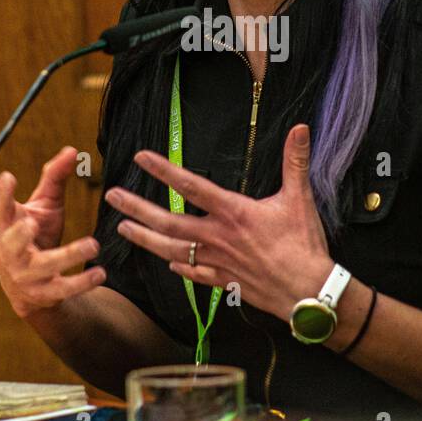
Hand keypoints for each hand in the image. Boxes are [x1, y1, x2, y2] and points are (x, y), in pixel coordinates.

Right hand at [0, 146, 104, 317]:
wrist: (28, 288)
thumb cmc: (36, 234)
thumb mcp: (44, 206)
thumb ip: (55, 178)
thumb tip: (72, 149)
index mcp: (6, 224)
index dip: (0, 194)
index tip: (8, 177)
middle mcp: (10, 250)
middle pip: (11, 242)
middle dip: (18, 234)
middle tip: (30, 224)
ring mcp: (26, 274)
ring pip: (44, 266)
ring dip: (68, 256)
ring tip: (93, 244)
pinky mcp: (44, 293)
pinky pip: (63, 289)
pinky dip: (82, 282)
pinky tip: (101, 273)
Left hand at [104, 124, 333, 321]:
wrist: (308, 292)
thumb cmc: (304, 245)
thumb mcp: (300, 198)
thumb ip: (295, 162)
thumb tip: (300, 128)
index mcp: (233, 213)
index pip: (190, 187)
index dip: (163, 170)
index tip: (141, 158)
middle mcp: (217, 237)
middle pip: (168, 221)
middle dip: (137, 207)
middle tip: (112, 196)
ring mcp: (217, 261)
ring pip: (171, 249)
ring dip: (144, 238)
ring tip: (122, 228)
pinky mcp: (223, 281)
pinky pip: (192, 274)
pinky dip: (176, 267)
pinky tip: (166, 262)